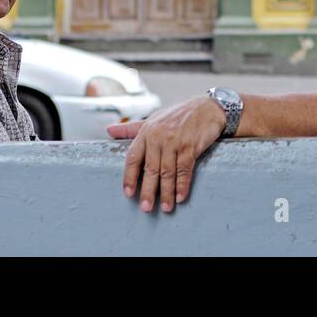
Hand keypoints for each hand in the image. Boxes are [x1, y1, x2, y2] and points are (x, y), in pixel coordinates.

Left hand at [112, 95, 225, 212]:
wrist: (208, 107)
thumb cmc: (178, 115)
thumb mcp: (153, 119)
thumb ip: (131, 129)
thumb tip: (108, 130)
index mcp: (146, 131)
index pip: (133, 158)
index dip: (130, 178)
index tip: (128, 194)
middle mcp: (158, 136)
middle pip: (150, 169)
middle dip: (148, 191)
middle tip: (146, 208)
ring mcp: (175, 141)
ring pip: (167, 172)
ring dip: (166, 192)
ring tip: (166, 208)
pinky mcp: (190, 145)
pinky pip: (184, 169)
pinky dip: (183, 184)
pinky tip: (181, 196)